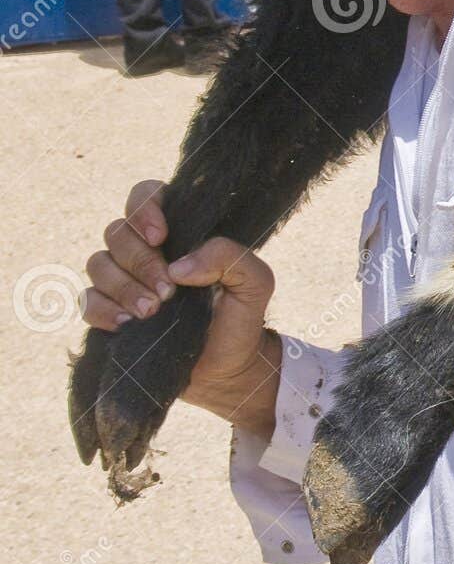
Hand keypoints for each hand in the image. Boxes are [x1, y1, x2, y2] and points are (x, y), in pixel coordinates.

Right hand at [82, 181, 280, 439]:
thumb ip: (229, 257)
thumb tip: (179, 266)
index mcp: (180, 232)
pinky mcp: (109, 311)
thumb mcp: (255, 282)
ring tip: (153, 312)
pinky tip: (127, 324)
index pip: (146, 195)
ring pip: (98, 264)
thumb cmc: (241, 317)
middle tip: (168, 293)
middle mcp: (146, 250)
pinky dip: (103, 310)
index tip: (160, 236)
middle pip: (117, 232)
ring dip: (123, 287)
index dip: (144, 208)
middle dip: (140, 261)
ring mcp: (124, 280)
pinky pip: (87, 300)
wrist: (228, 368)